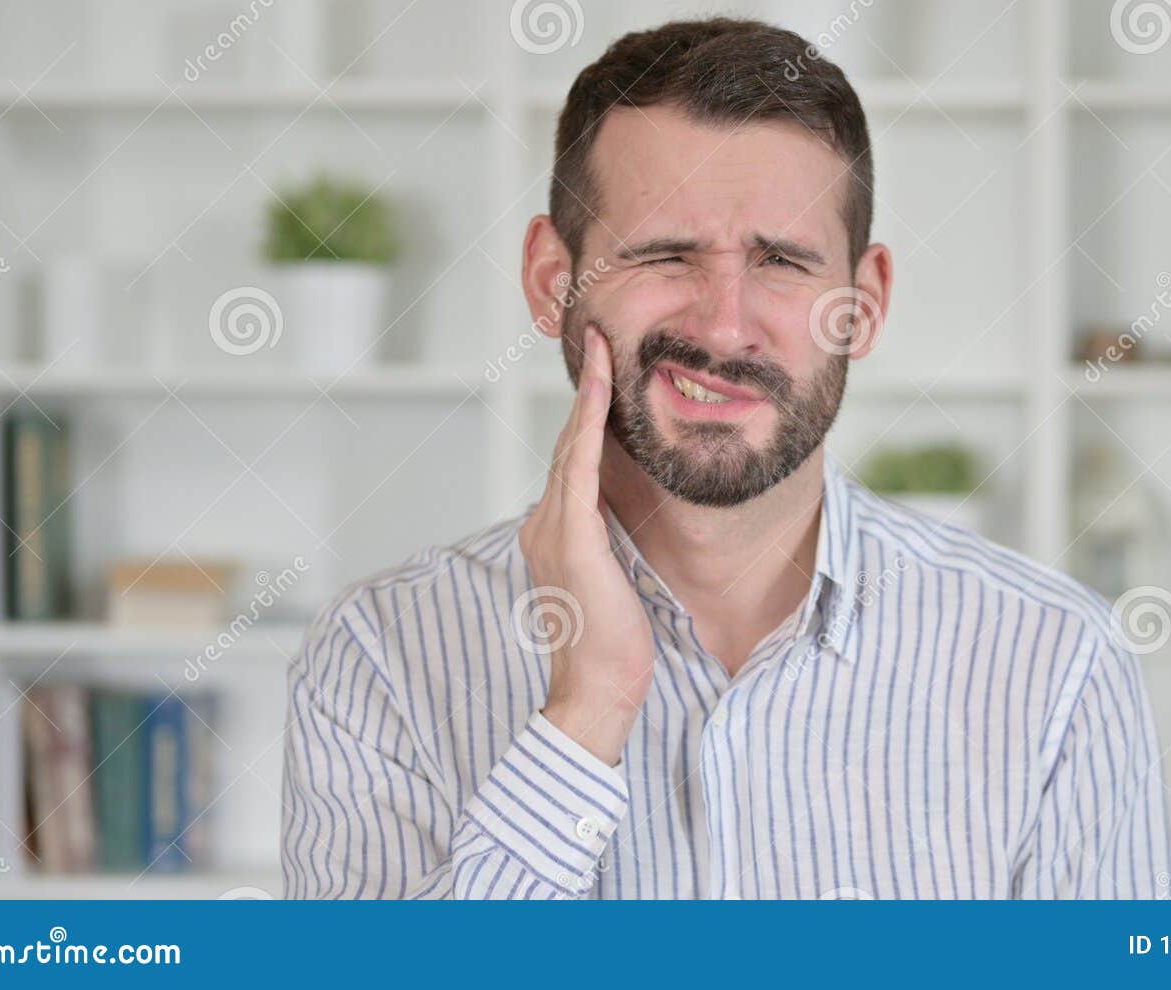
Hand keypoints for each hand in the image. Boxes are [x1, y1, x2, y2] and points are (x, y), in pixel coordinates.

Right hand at [518, 322, 654, 765]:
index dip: (585, 415)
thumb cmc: (613, 646)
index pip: (570, 462)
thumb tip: (627, 521)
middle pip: (565, 444)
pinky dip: (587, 426)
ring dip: (588, 394)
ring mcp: (552, 530)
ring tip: (601, 348)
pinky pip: (579, 468)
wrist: (598, 691)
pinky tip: (600, 393)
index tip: (602, 371)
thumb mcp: (613, 582)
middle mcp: (543, 524)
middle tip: (599, 338)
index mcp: (554, 534)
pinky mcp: (572, 540)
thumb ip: (611, 545)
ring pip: (569, 447)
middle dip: (585, 390)